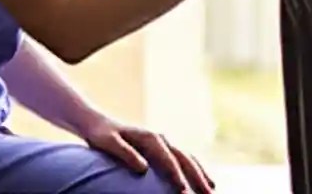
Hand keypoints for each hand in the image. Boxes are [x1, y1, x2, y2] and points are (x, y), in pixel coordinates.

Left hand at [79, 114, 213, 192]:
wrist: (99, 124)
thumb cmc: (102, 136)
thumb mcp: (108, 143)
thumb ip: (125, 154)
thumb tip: (143, 168)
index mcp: (150, 137)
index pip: (168, 159)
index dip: (177, 175)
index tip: (183, 191)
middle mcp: (161, 138)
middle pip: (185, 158)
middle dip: (198, 176)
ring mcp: (164, 142)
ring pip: (188, 157)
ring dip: (201, 173)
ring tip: (212, 190)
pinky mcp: (162, 148)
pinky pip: (183, 159)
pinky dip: (194, 169)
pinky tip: (201, 182)